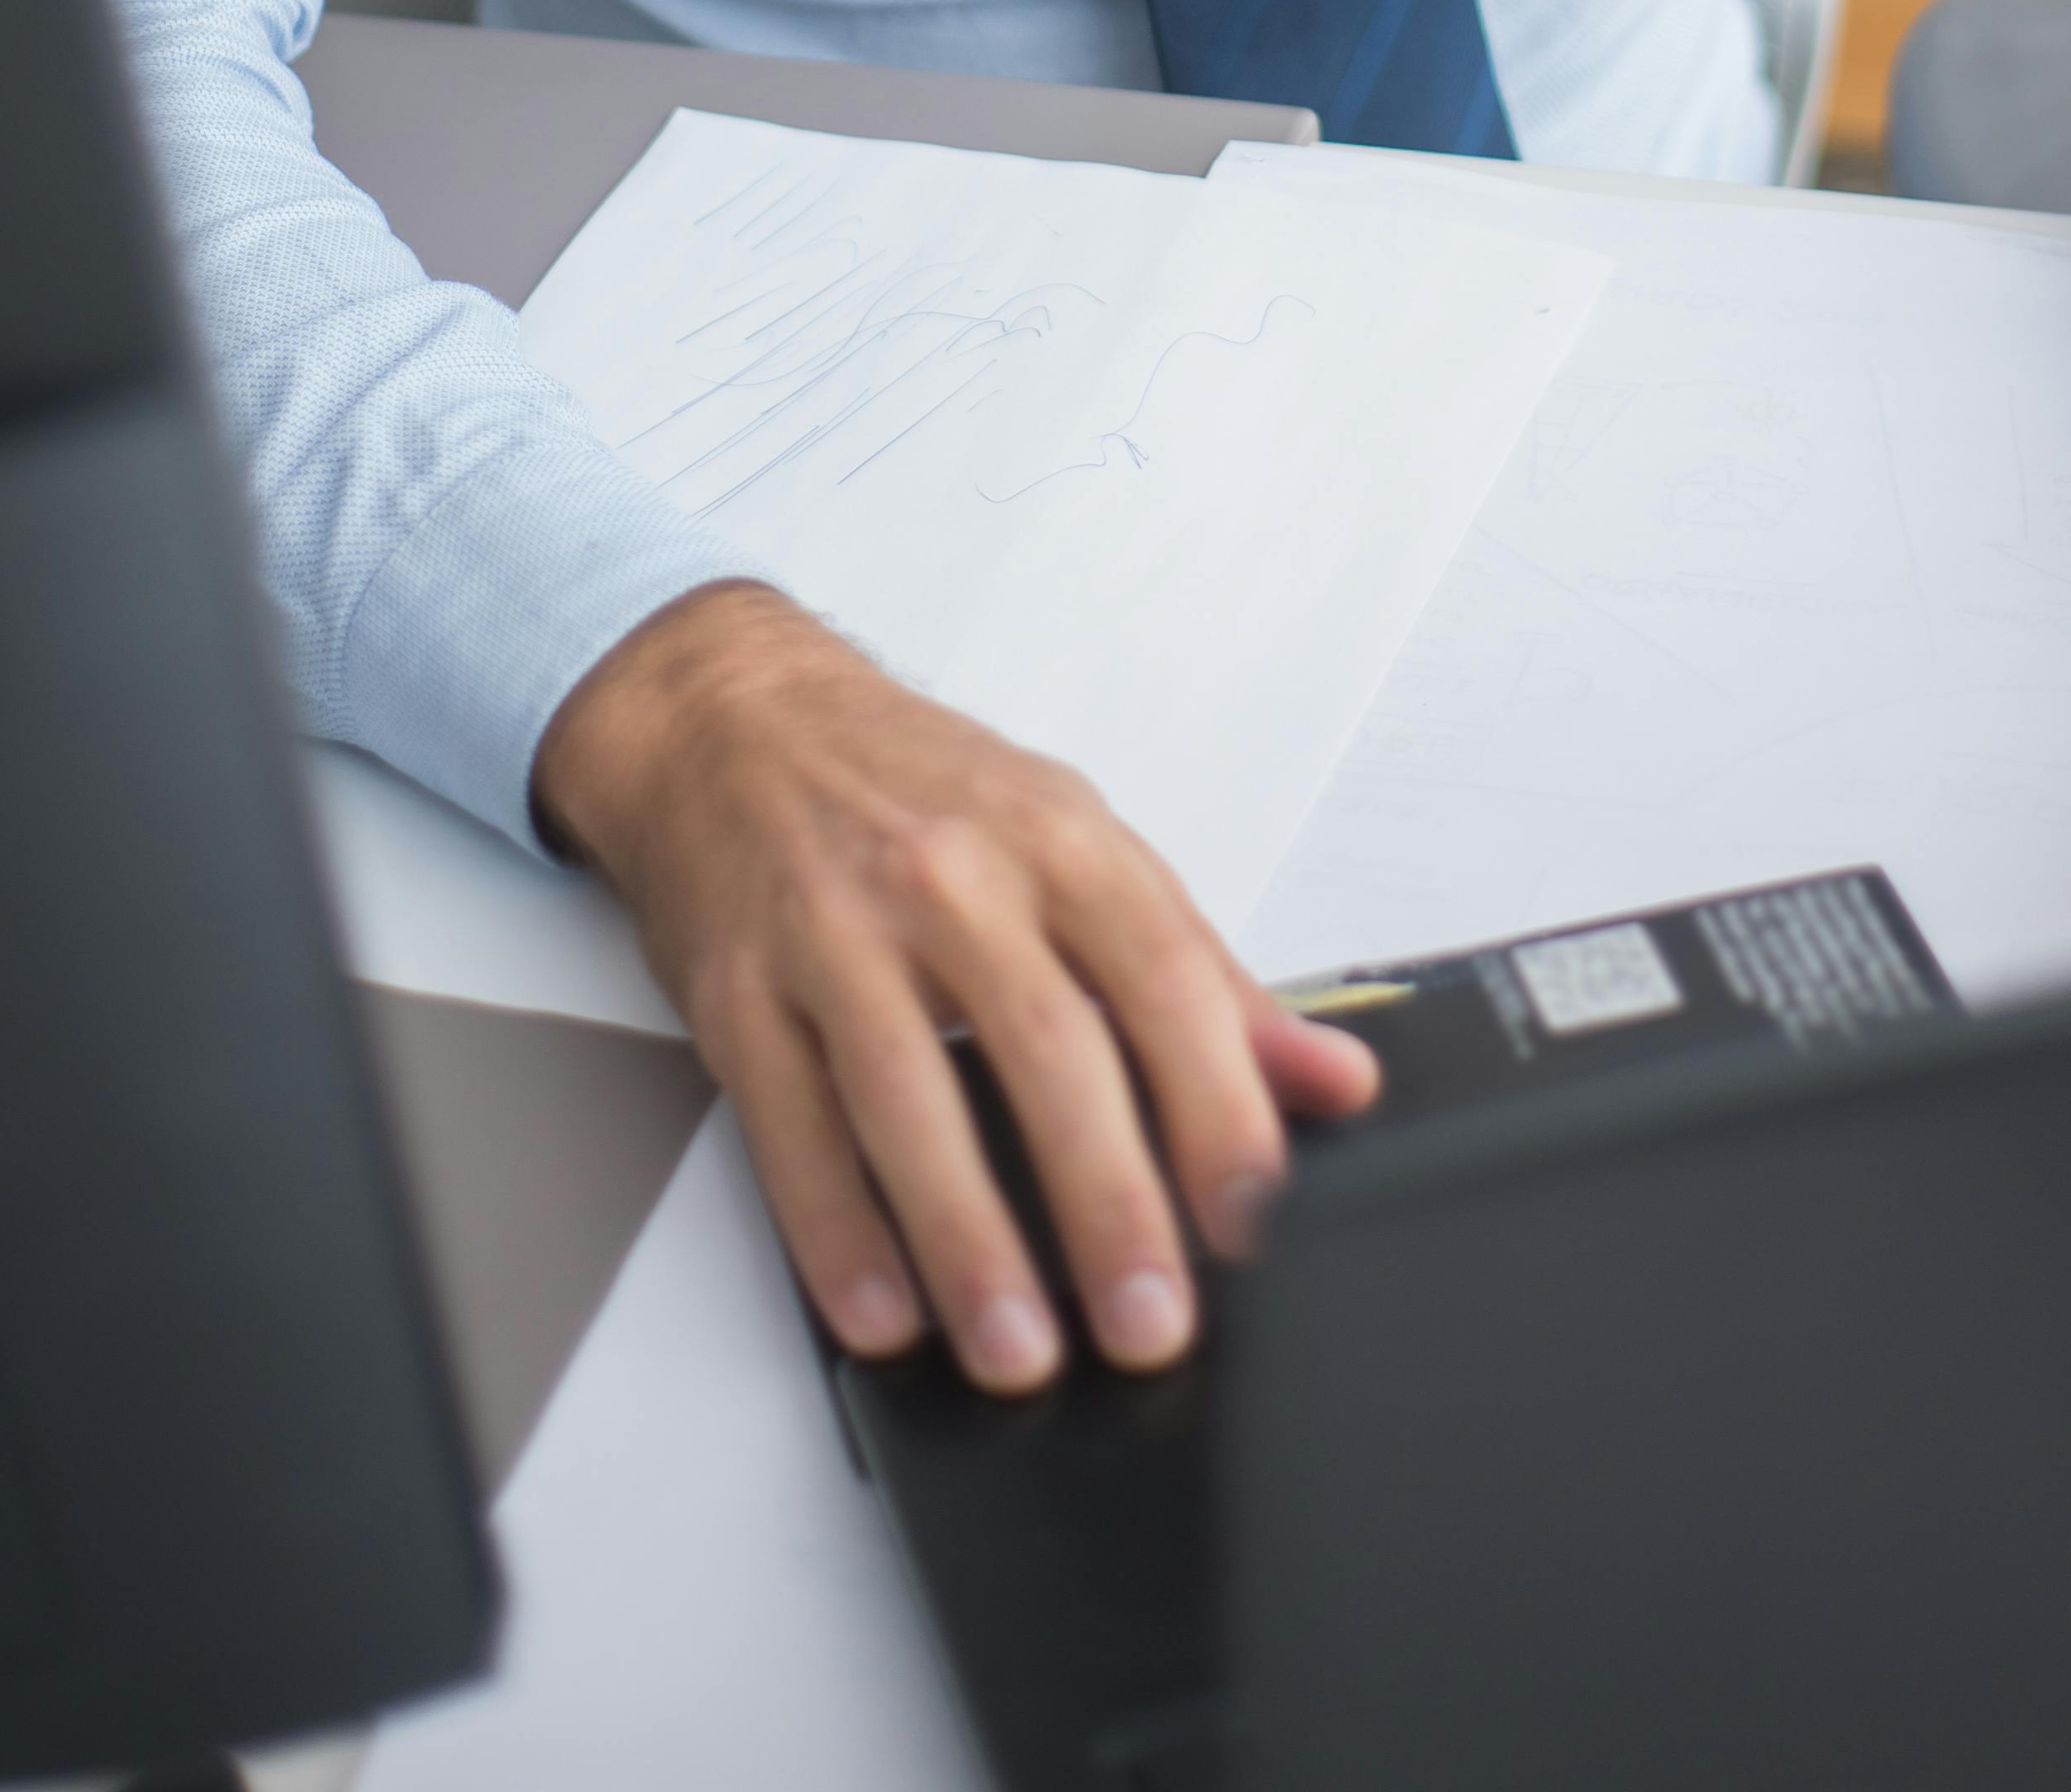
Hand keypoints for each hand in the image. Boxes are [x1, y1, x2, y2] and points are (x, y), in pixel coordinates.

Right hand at [532, 581, 1377, 1390]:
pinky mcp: (741, 991)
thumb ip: (1204, 973)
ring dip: (969, 1242)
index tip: (1254, 1220)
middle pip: (1046, 1050)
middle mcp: (951, 878)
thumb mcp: (1079, 844)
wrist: (737, 717)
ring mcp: (835, 932)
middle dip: (1106, 1202)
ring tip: (1021, 1353)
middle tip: (1151, 1323)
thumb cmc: (924, 793)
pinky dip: (837, 1234)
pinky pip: (792, 1128)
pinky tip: (884, 1315)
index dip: (1218, 1105)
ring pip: (911, 1101)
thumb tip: (1333, 1083)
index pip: (1164, 979)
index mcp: (1059, 841)